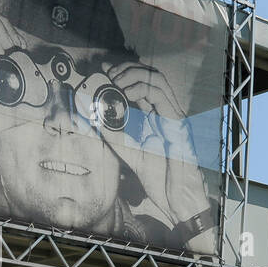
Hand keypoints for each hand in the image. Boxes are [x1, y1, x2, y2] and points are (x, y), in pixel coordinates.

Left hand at [104, 61, 215, 249]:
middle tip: (107, 72)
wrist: (176, 198)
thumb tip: (91, 117)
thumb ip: (111, 135)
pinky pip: (161, 97)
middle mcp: (164, 112)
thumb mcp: (126, 151)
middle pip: (149, 75)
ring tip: (115, 80)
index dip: (122, 72)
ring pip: (157, 79)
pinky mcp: (176, 124)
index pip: (140, 84)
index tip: (103, 70)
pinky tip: (126, 92)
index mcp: (154, 116)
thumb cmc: (157, 177)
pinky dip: (141, 88)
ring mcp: (172, 116)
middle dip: (126, 68)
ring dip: (133, 74)